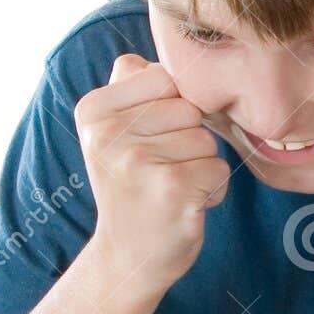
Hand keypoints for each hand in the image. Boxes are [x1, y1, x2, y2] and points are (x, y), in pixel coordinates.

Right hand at [76, 53, 228, 293]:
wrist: (129, 256)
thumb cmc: (134, 187)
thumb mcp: (115, 133)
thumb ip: (133, 89)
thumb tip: (156, 57)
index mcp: (93, 110)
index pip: (164, 78)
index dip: (174, 109)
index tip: (151, 140)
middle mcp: (110, 132)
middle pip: (190, 109)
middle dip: (191, 141)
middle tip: (163, 170)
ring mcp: (140, 160)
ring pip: (208, 140)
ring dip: (203, 167)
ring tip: (173, 188)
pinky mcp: (174, 187)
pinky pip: (220, 169)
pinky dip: (214, 189)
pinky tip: (186, 205)